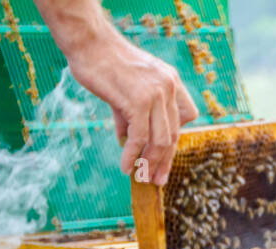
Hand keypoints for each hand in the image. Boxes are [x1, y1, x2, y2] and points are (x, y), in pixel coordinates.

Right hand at [67, 34, 198, 184]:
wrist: (88, 42)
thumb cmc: (103, 62)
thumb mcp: (127, 89)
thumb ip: (131, 114)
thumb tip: (127, 139)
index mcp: (171, 81)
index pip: (187, 116)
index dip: (176, 137)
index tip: (165, 154)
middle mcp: (168, 87)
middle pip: (174, 134)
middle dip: (165, 160)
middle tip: (157, 179)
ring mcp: (156, 94)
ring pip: (160, 140)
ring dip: (150, 163)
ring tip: (141, 177)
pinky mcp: (139, 101)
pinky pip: (140, 138)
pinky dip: (133, 155)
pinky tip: (126, 167)